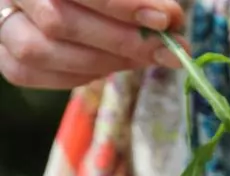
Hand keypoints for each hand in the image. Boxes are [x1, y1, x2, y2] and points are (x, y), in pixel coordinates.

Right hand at [0, 0, 185, 88]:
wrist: (77, 2)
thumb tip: (172, 22)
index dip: (121, 4)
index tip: (164, 18)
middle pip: (58, 21)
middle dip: (121, 41)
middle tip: (166, 49)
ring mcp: (2, 24)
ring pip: (40, 51)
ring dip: (103, 62)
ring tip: (142, 57)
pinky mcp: (4, 56)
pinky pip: (31, 74)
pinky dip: (79, 74)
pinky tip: (109, 65)